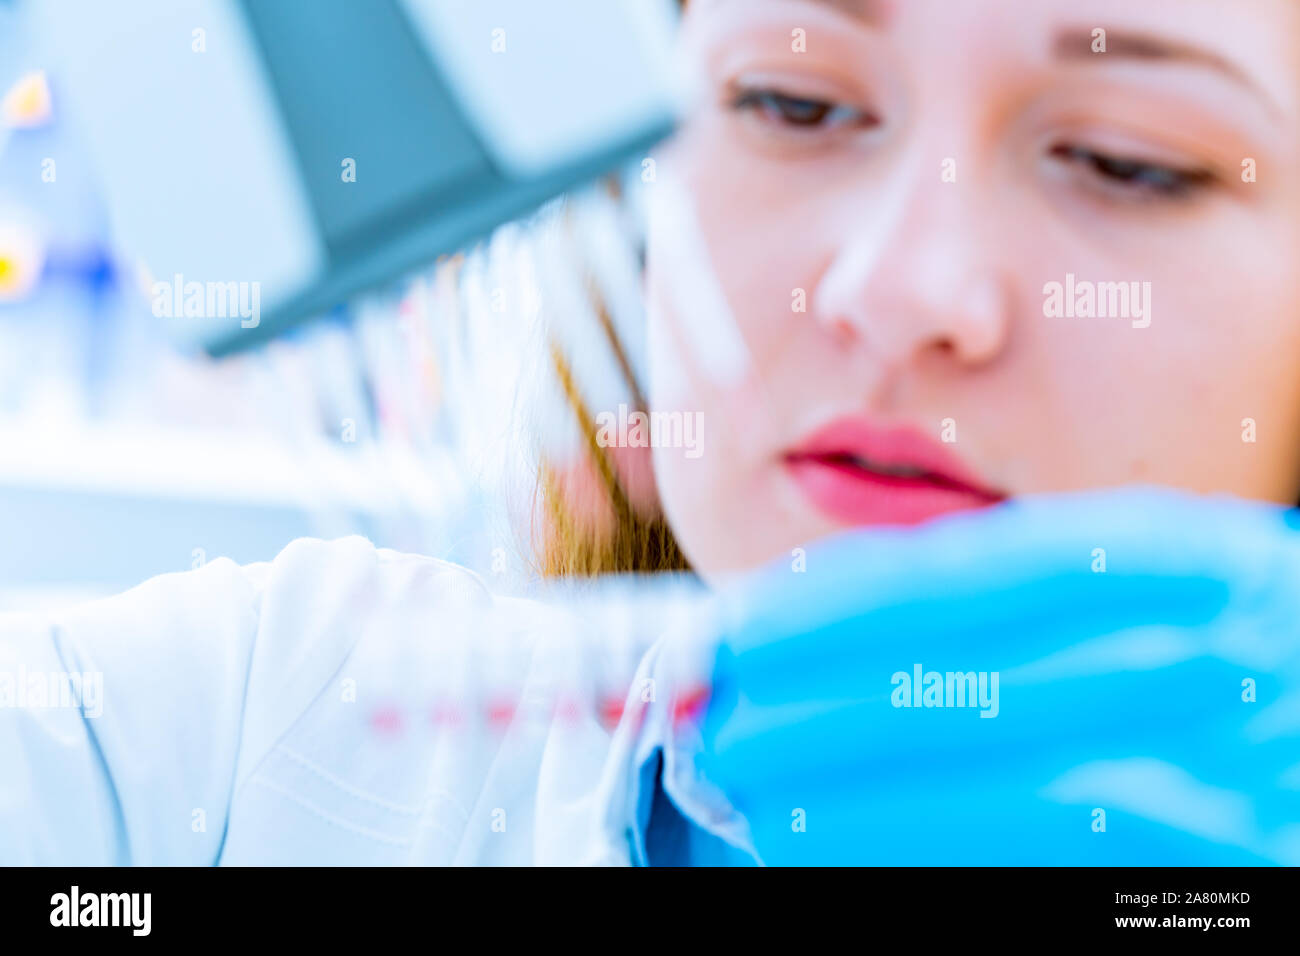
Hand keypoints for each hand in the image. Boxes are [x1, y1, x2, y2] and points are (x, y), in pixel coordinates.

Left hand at [697, 487, 1299, 864]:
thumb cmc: (1227, 662)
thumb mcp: (1145, 591)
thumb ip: (1023, 602)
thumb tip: (827, 628)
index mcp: (1173, 557)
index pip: (961, 576)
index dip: (821, 608)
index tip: (717, 634)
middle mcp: (1205, 652)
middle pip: (962, 678)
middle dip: (803, 699)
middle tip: (690, 715)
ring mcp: (1231, 769)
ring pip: (999, 784)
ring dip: (846, 793)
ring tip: (734, 789)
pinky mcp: (1226, 867)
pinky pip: (1051, 859)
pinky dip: (925, 854)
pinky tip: (829, 850)